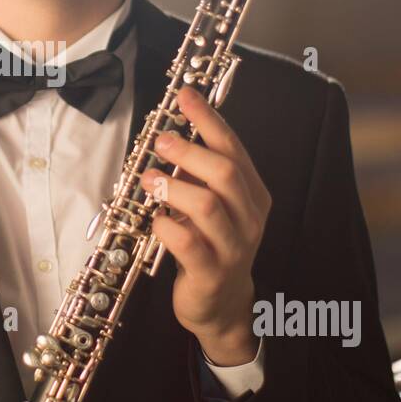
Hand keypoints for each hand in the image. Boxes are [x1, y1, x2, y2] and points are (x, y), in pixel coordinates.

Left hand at [139, 85, 270, 365]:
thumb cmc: (211, 246)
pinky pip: (188, 243)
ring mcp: (233, 247)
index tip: (185, 95)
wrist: (222, 306)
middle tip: (160, 141)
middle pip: (225, 173)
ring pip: (207, 206)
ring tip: (149, 179)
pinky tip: (155, 220)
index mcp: (251, 195)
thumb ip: (198, 176)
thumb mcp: (210, 206)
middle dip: (189, 151)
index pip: (233, 148)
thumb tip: (171, 136)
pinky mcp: (212, 273)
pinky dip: (166, 225)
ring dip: (173, 186)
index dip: (208, 119)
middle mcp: (249, 218)